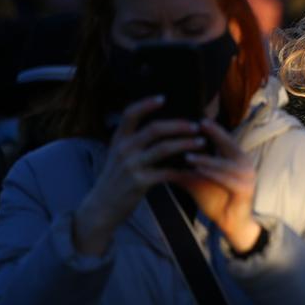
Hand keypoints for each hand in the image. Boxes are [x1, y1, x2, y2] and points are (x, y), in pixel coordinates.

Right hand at [74, 97, 206, 255]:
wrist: (102, 207)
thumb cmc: (116, 179)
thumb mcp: (118, 156)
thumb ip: (133, 142)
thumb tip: (159, 128)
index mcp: (118, 139)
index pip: (130, 113)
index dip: (146, 104)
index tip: (163, 97)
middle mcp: (124, 148)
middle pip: (154, 129)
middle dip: (179, 125)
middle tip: (197, 125)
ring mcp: (131, 165)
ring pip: (164, 148)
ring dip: (186, 144)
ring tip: (202, 143)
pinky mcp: (140, 182)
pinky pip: (167, 172)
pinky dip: (183, 170)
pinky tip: (195, 170)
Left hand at [178, 119, 260, 253]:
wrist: (231, 224)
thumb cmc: (216, 199)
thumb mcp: (198, 179)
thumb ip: (185, 167)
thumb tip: (162, 154)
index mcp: (235, 157)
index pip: (223, 137)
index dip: (211, 127)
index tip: (194, 117)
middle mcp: (244, 163)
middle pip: (228, 144)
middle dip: (213, 134)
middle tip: (197, 124)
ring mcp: (247, 176)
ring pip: (225, 163)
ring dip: (207, 159)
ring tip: (188, 155)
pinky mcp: (246, 189)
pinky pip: (227, 179)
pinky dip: (212, 174)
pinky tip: (197, 171)